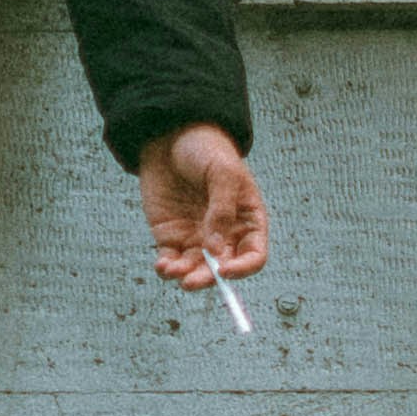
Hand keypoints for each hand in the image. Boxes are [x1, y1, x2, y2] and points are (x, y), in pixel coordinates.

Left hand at [138, 125, 267, 289]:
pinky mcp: (171, 237)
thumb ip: (222, 210)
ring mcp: (197, 238)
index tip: (224, 270)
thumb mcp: (222, 172)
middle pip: (222, 269)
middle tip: (192, 281)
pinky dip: (167, 269)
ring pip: (195, 271)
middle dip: (208, 279)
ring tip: (172, 271)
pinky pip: (172, 262)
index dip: (243, 268)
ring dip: (185, 277)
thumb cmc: (205, 148)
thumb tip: (215, 249)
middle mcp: (225, 234)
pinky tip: (162, 266)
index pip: (254, 255)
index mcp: (247, 220)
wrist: (170, 134)